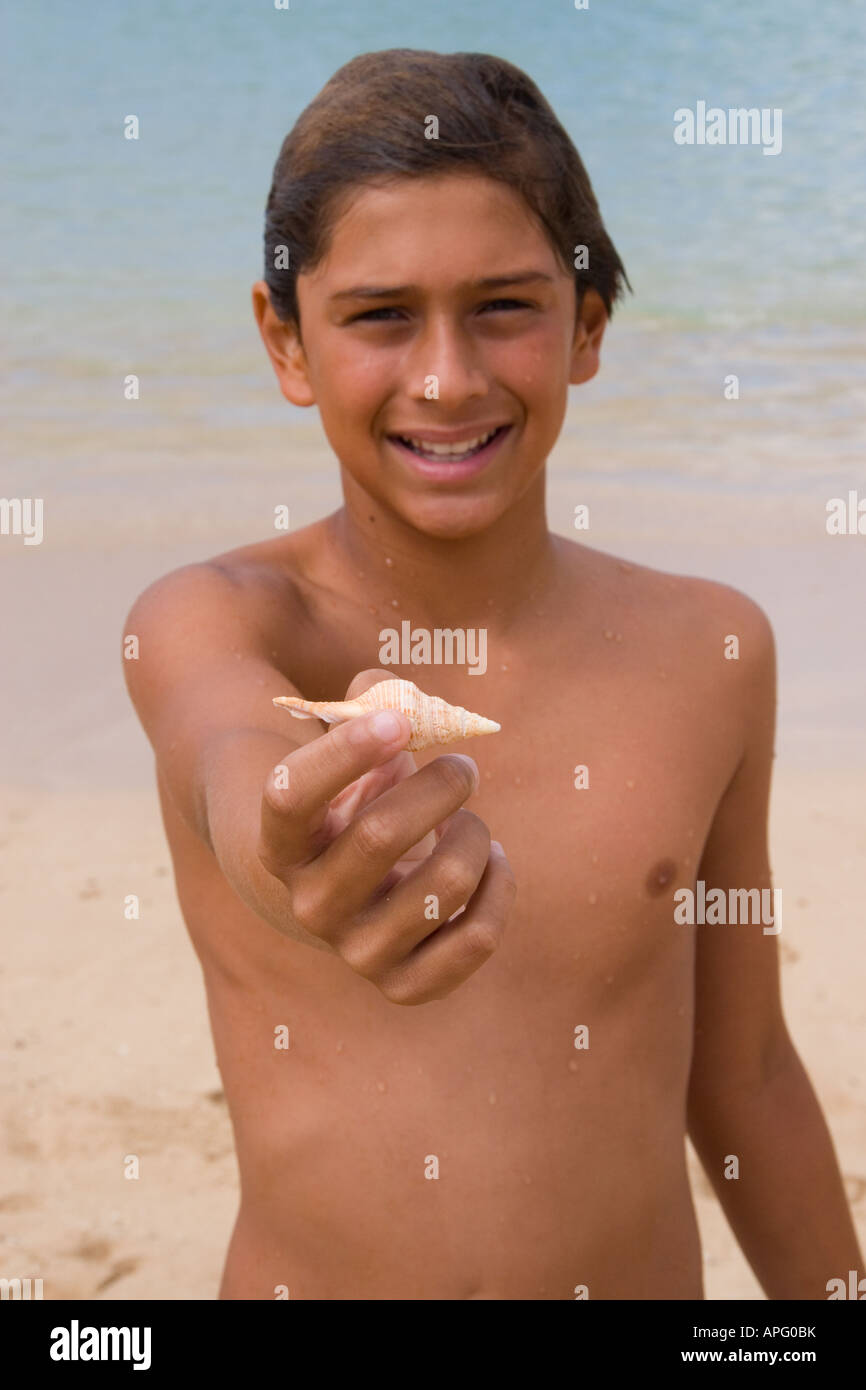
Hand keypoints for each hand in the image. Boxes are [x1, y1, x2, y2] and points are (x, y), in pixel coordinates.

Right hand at [257, 668, 515, 1002]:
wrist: (342, 890)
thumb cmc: (353, 799)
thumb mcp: (349, 751)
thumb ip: (371, 703)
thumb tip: (409, 700)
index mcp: (280, 841)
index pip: (291, 796)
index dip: (344, 751)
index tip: (398, 721)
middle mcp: (308, 904)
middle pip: (382, 834)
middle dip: (442, 784)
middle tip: (463, 767)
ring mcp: (355, 951)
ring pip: (446, 883)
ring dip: (475, 833)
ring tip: (468, 820)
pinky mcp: (404, 985)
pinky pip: (477, 937)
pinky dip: (500, 886)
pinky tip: (492, 861)